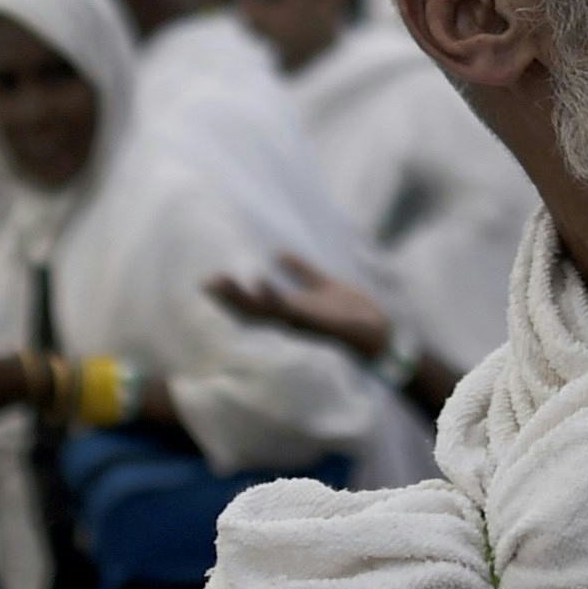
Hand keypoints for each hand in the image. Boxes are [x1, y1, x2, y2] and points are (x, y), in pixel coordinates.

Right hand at [207, 254, 395, 360]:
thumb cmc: (353, 316)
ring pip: (266, 313)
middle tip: (205, 282)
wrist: (382, 335)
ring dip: (244, 298)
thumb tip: (278, 253)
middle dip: (229, 298)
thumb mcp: (325, 287)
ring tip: (223, 281)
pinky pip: (294, 312)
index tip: (207, 281)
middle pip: (252, 311)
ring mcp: (304, 324)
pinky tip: (260, 283)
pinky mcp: (320, 325)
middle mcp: (292, 320)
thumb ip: (302, 271)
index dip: (230, 295)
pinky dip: (274, 299)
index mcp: (291, 311)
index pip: (253, 305)